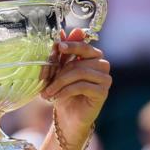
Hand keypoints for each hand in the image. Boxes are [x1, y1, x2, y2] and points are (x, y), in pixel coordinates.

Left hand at [40, 28, 111, 149]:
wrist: (68, 117)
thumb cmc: (63, 92)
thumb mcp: (58, 72)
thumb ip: (61, 54)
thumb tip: (62, 32)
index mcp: (92, 57)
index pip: (84, 45)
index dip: (72, 44)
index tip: (58, 45)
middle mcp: (102, 65)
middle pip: (79, 61)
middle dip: (58, 71)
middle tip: (44, 81)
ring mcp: (105, 78)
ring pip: (80, 73)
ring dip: (59, 83)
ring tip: (47, 93)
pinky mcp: (103, 92)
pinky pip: (82, 86)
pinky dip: (65, 91)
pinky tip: (56, 97)